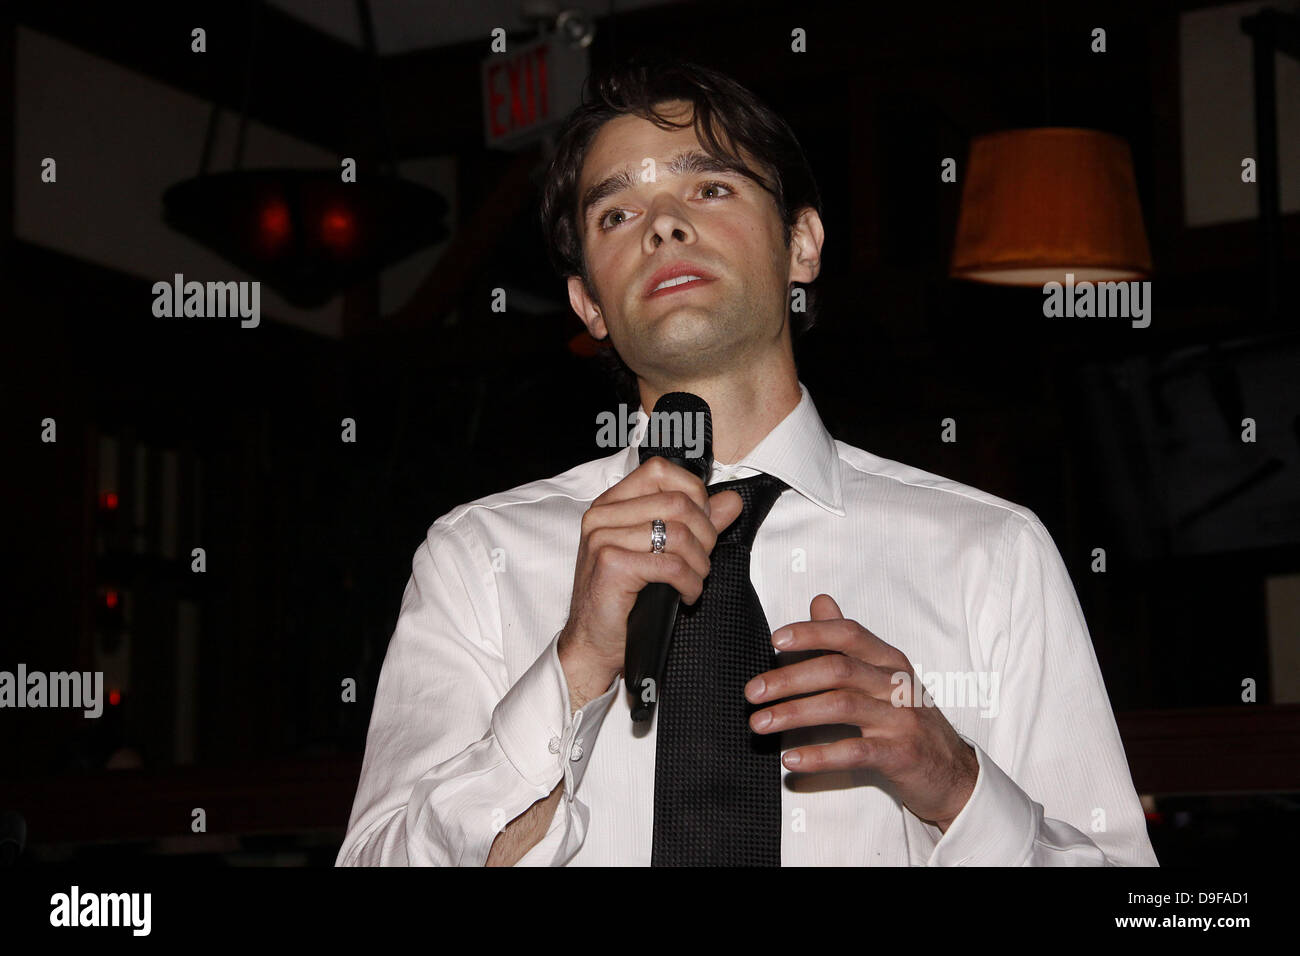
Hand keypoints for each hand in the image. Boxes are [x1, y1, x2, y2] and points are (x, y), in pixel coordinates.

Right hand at [559, 456, 743, 677]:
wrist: (595, 643)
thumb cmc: (624, 599)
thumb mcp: (661, 552)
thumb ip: (695, 522)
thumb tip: (731, 501)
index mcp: (611, 504)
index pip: (661, 471)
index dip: (693, 494)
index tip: (700, 525)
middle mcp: (602, 515)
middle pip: (677, 503)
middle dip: (704, 535)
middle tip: (701, 562)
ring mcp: (603, 538)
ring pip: (679, 534)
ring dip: (699, 564)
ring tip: (692, 581)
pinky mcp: (612, 564)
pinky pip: (672, 564)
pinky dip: (689, 583)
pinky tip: (684, 595)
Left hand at [744, 594, 978, 831]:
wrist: (954, 772)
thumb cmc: (908, 719)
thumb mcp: (883, 676)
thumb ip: (848, 641)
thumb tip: (819, 600)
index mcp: (889, 660)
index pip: (849, 634)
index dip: (812, 633)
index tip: (775, 640)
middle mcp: (896, 684)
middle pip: (838, 670)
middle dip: (789, 678)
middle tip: (752, 692)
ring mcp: (902, 719)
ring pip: (841, 706)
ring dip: (794, 714)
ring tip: (760, 724)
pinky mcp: (902, 754)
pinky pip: (855, 751)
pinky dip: (819, 755)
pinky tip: (791, 760)